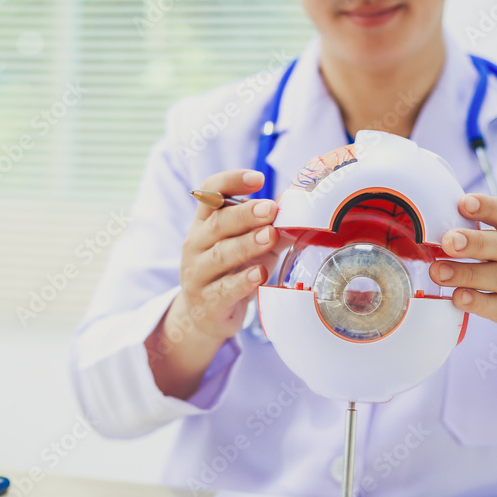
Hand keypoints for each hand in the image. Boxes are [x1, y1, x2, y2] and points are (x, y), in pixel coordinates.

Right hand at [148, 169, 285, 398]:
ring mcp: (198, 274)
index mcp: (204, 223)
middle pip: (218, 223)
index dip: (231, 181)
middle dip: (245, 213)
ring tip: (270, 236)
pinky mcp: (207, 302)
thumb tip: (299, 209)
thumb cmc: (230, 273)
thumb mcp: (250, 248)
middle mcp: (196, 244)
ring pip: (220, 255)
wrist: (203, 317)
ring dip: (247, 244)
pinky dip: (242, 281)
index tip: (258, 178)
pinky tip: (260, 274)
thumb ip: (271, 229)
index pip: (210, 193)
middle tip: (270, 208)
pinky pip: (224, 290)